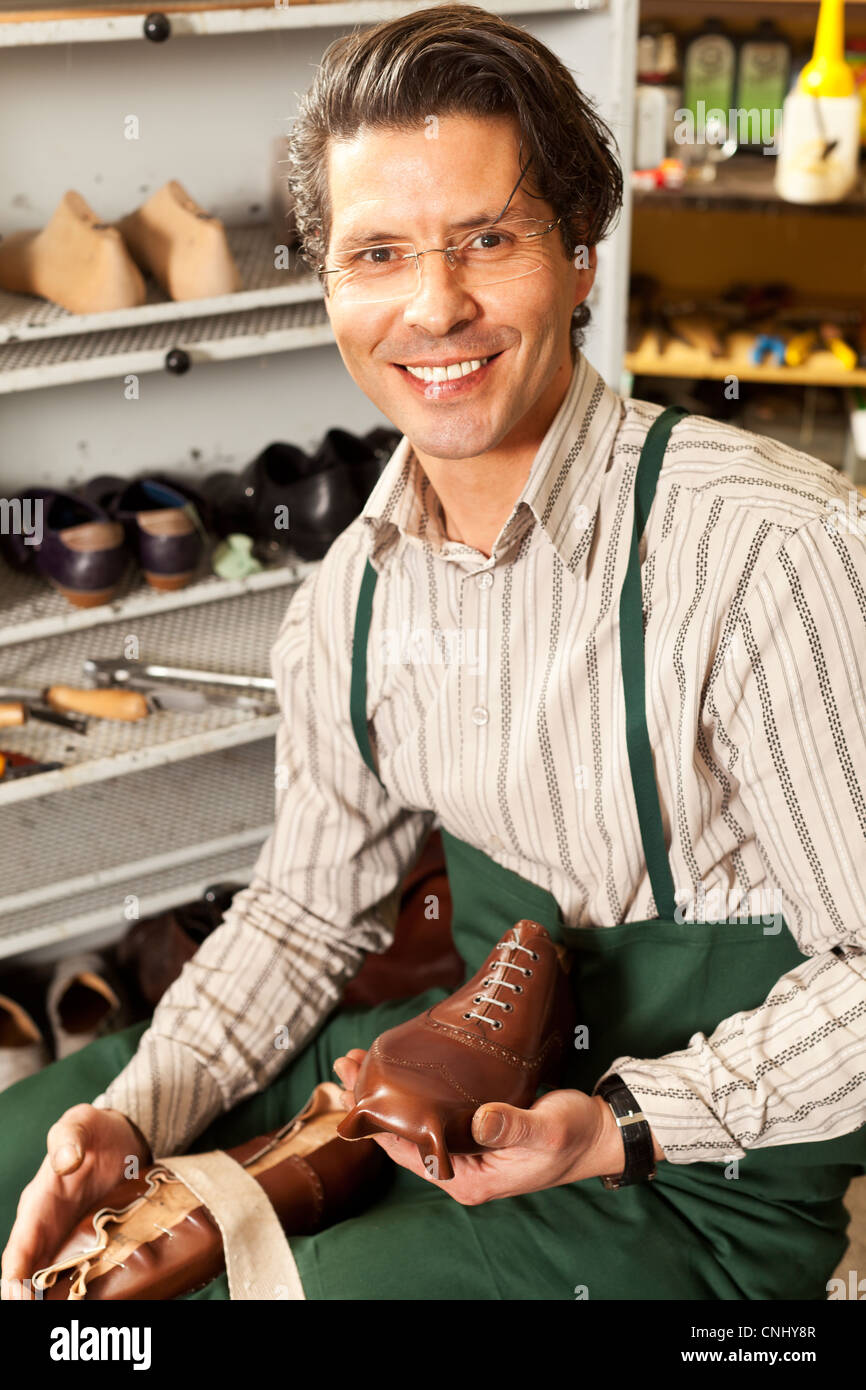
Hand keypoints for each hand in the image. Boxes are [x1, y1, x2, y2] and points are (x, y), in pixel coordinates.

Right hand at [1, 1104, 151, 1299]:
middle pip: (32, 1272)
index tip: (15, 1296)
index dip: (15, 1274)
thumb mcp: (82, 1124)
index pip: (20, 1246)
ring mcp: (70, 1237)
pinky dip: (80, 1289)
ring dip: (56, 1299)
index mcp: (39, 1201)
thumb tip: (65, 1160)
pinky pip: (82, 1271)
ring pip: (55, 1278)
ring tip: (67, 1314)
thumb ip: (70, 1136)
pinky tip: (93, 1301)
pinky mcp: (92, 1242)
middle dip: (29, 1298)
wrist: (125, 1137)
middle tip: (38, 1316)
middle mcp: (49, 1226)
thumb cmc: (97, 1131)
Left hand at [333, 1049, 662, 1204]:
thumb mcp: (546, 1129)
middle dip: (373, 1100)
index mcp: (470, 1177)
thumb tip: (476, 1119)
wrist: (601, 1132)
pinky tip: (402, 1068)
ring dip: (389, 1092)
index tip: (354, 1087)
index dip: (378, 1121)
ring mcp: (467, 1150)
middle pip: (404, 1135)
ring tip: (360, 1059)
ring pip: (415, 1121)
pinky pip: (433, 1112)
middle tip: (346, 1061)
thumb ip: (512, 1126)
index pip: (409, 1151)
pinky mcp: (475, 1130)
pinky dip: (413, 1089)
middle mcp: (462, 1168)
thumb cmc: (575, 1134)